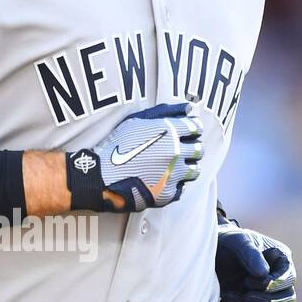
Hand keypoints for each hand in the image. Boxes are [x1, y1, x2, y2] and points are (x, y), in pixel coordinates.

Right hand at [66, 102, 202, 211]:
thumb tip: (189, 108)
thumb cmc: (116, 145)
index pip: (196, 128)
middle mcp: (175, 152)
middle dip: (192, 148)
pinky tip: (161, 180)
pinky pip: (181, 188)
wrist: (102, 176)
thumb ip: (165, 112)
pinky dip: (174, 185)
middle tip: (178, 151)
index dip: (192, 130)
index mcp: (169, 132)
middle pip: (199, 149)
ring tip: (172, 167)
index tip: (186, 133)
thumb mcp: (138, 120)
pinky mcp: (168, 193)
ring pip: (194, 170)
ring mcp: (173, 174)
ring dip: (187, 167)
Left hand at [215, 216, 296, 301]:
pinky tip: (224, 299)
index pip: (288, 279)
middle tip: (246, 297)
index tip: (249, 280)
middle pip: (287, 301)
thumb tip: (264, 275)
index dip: (273, 284)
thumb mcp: (238, 240)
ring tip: (228, 294)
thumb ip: (251, 254)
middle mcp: (276, 280)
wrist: (209, 251)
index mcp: (280, 261)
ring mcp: (263, 295)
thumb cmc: (228, 241)